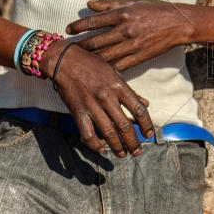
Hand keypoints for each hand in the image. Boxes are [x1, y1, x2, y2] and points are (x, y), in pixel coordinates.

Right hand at [38, 37, 153, 156]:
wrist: (64, 60)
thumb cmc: (91, 64)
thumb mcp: (114, 72)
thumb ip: (130, 91)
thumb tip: (145, 104)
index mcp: (118, 86)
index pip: (138, 109)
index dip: (146, 124)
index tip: (149, 134)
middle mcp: (107, 97)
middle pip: (125, 125)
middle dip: (133, 142)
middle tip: (137, 151)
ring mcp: (92, 105)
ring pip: (108, 132)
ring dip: (117, 147)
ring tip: (122, 154)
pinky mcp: (78, 111)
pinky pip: (87, 133)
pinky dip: (94, 144)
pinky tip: (100, 148)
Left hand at [65, 0, 195, 69]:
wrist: (179, 24)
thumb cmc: (156, 9)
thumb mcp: (133, 1)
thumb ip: (110, 3)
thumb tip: (89, 3)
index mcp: (123, 14)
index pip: (95, 21)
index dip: (79, 26)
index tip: (68, 30)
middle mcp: (126, 30)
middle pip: (97, 41)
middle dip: (80, 45)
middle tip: (68, 49)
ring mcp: (133, 45)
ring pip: (105, 55)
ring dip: (90, 58)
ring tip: (78, 60)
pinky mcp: (140, 57)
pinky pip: (120, 66)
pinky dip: (107, 68)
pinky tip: (97, 70)